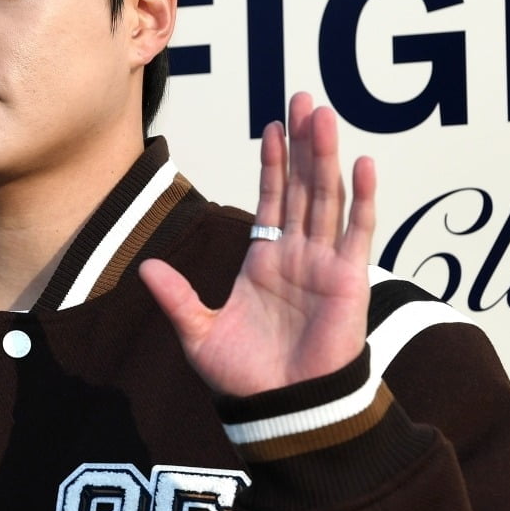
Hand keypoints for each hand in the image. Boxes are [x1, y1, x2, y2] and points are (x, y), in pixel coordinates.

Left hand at [138, 92, 375, 396]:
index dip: (271, 162)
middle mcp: (297, 255)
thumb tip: (146, 267)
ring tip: (323, 115)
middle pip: (301, 186)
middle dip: (301, 142)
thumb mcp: (200, 333)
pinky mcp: (349, 281)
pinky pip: (358, 233)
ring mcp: (325, 264)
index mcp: (265, 260)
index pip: (271, 198)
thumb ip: (177, 298)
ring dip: (325, 156)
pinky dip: (363, 199)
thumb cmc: (245, 378)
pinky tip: (363, 164)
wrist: (281, 412)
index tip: (271, 126)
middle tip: (302, 98)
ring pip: (326, 198)